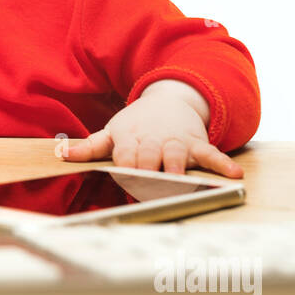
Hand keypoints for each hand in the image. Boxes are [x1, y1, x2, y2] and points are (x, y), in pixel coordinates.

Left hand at [61, 87, 242, 177]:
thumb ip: (89, 147)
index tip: (126, 185)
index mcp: (130, 140)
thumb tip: (60, 154)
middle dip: (150, 175)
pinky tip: (234, 176)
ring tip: (181, 186)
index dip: (126, 171)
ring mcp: (176, 142)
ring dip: (179, 171)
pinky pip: (211, 154)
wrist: (169, 100)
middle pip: (150, 159)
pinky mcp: (196, 143)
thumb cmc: (136, 124)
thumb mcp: (112, 132)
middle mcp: (153, 141)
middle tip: (151, 193)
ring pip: (177, 157)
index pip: (125, 159)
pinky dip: (222, 164)